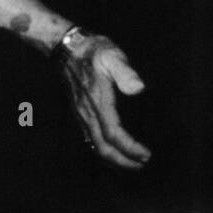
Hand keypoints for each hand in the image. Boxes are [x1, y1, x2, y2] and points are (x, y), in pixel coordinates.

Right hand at [58, 32, 151, 169]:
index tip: (145, 154)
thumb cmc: (94, 51)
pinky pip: (90, 138)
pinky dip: (102, 149)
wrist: (68, 48)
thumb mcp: (112, 56)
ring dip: (113, 158)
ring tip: (131, 162)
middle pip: (103, 147)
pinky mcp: (80, 112)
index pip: (114, 133)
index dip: (130, 147)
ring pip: (95, 145)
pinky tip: (112, 150)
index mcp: (98, 101)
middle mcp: (88, 113)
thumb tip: (139, 88)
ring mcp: (82, 114)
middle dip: (123, 160)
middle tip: (142, 164)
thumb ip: (125, 72)